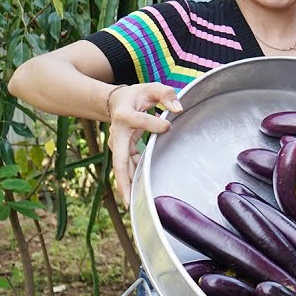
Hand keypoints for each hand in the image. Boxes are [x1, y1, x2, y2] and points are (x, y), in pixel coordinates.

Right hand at [107, 83, 182, 203]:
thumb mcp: (151, 88)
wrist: (116, 102)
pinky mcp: (122, 151)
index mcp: (125, 115)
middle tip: (129, 200)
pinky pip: (127, 168)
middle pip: (119, 159)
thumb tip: (178, 109)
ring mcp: (118, 145)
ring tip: (133, 206)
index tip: (168, 126)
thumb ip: (165, 94)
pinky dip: (131, 181)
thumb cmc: (137, 95)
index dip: (153, 124)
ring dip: (127, 186)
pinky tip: (137, 196)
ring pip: (122, 168)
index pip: (139, 121)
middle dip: (124, 180)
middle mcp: (118, 133)